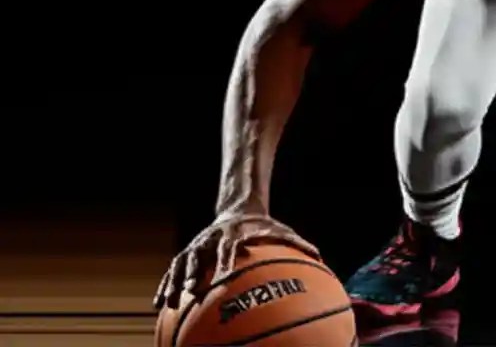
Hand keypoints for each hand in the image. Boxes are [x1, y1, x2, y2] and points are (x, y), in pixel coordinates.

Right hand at [153, 210, 319, 309]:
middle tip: (191, 292)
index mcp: (233, 234)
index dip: (225, 259)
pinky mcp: (189, 251)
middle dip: (194, 273)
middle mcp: (212, 238)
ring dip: (173, 282)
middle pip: (199, 255)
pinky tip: (157, 305)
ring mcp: (198, 245)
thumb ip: (297, 242)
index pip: (229, 247)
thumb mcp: (279, 230)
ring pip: (181, 263)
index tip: (223, 276)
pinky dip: (164, 285)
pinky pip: (173, 269)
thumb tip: (319, 255)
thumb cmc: (263, 227)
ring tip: (167, 304)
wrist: (239, 209)